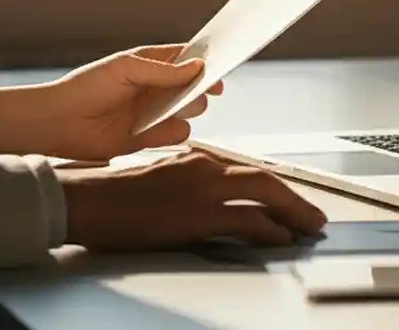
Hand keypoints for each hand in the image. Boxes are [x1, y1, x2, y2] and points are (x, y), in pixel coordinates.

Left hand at [0, 44, 223, 160]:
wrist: (59, 122)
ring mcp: (153, 113)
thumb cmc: (87, 87)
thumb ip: (164, 70)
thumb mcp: (127, 69)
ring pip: (191, 112)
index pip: (188, 60)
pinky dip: (170, 133)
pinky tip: (151, 129)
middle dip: (199, 89)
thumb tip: (198, 67)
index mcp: (151, 65)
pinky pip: (176, 135)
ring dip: (186, 111)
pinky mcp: (148, 138)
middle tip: (195, 90)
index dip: (206, 63)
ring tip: (167, 109)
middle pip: (195, 87)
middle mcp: (156, 89)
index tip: (221, 67)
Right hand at [61, 150, 327, 248]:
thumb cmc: (113, 197)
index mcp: (197, 160)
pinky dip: (269, 228)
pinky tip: (281, 238)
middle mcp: (206, 168)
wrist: (86, 199)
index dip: (273, 188)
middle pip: (265, 179)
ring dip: (292, 211)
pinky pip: (246, 219)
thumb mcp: (161, 182)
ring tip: (309, 227)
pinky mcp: (196, 214)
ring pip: (264, 193)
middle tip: (313, 216)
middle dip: (294, 198)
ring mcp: (203, 189)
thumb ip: (190, 187)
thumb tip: (213, 208)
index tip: (288, 201)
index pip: (247, 172)